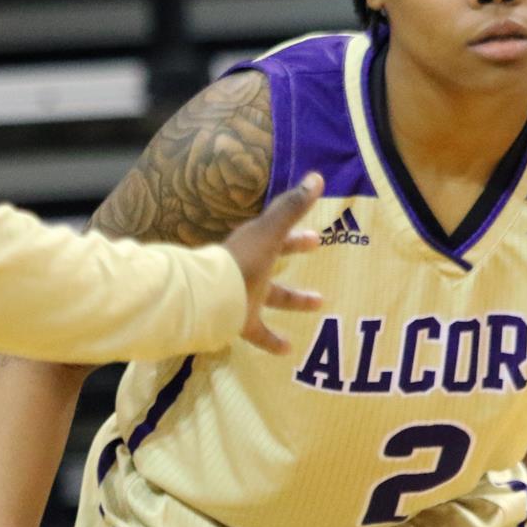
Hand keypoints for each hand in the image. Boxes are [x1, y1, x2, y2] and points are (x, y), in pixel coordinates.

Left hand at [219, 171, 326, 353]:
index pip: (278, 235)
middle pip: (274, 261)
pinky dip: (272, 340)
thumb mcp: (269, 233)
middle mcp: (247, 268)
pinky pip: (258, 331)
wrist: (208, 297)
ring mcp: (242, 295)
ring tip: (318, 306)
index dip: (296, 236)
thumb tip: (316, 177)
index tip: (316, 238)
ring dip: (293, 300)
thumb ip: (291, 208)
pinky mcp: (238, 321)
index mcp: (253, 246)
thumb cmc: (240, 262)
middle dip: (295, 256)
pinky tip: (288, 349)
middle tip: (318, 250)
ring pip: (271, 297)